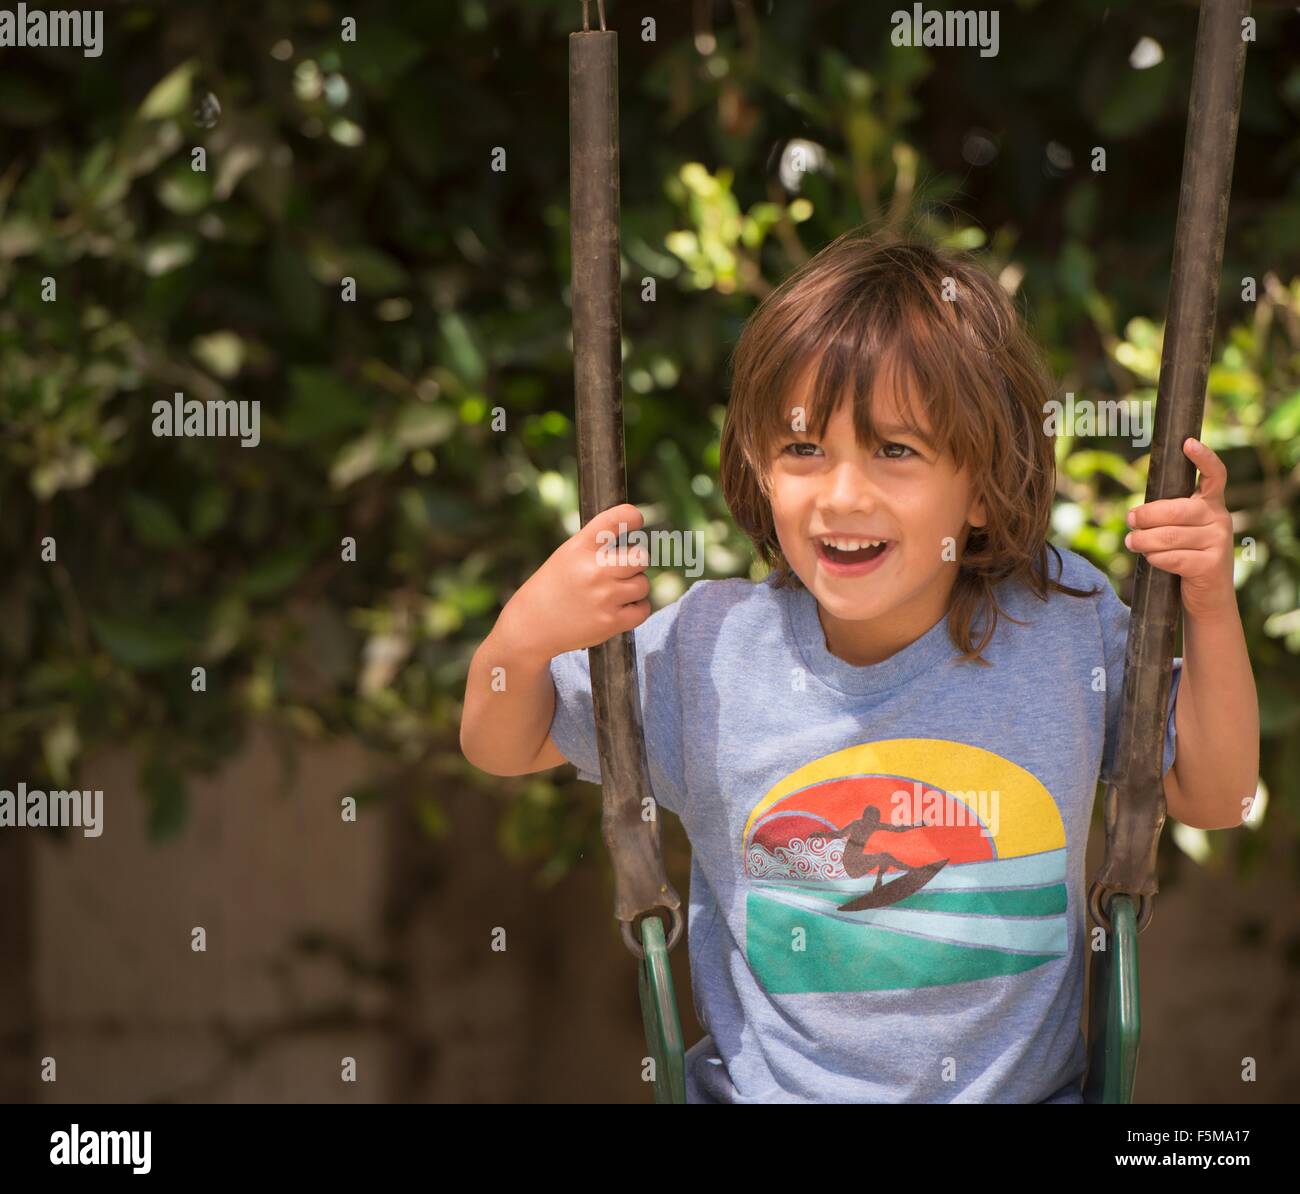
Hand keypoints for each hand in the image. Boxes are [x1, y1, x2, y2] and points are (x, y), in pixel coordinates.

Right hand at [495, 502, 651, 662]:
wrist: (532, 624)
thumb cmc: (555, 584)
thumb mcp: (569, 554)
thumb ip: (599, 543)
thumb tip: (635, 535)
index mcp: (581, 547)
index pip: (616, 519)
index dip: (632, 517)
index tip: (635, 520)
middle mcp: (595, 570)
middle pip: (641, 557)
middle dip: (636, 562)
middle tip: (622, 569)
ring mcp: (604, 597)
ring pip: (643, 584)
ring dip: (634, 587)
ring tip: (613, 592)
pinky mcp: (611, 622)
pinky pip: (643, 608)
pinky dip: (636, 608)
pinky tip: (619, 607)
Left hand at [1124, 437, 1236, 619]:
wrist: (1207, 598)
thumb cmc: (1185, 557)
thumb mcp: (1180, 531)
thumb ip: (1166, 516)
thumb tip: (1134, 514)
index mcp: (1212, 504)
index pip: (1215, 475)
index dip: (1203, 458)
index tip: (1187, 443)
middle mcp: (1220, 519)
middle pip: (1177, 509)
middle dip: (1146, 515)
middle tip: (1129, 520)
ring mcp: (1219, 542)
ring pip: (1169, 535)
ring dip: (1143, 540)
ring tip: (1131, 542)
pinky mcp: (1212, 565)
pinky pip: (1172, 557)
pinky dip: (1155, 559)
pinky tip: (1152, 560)